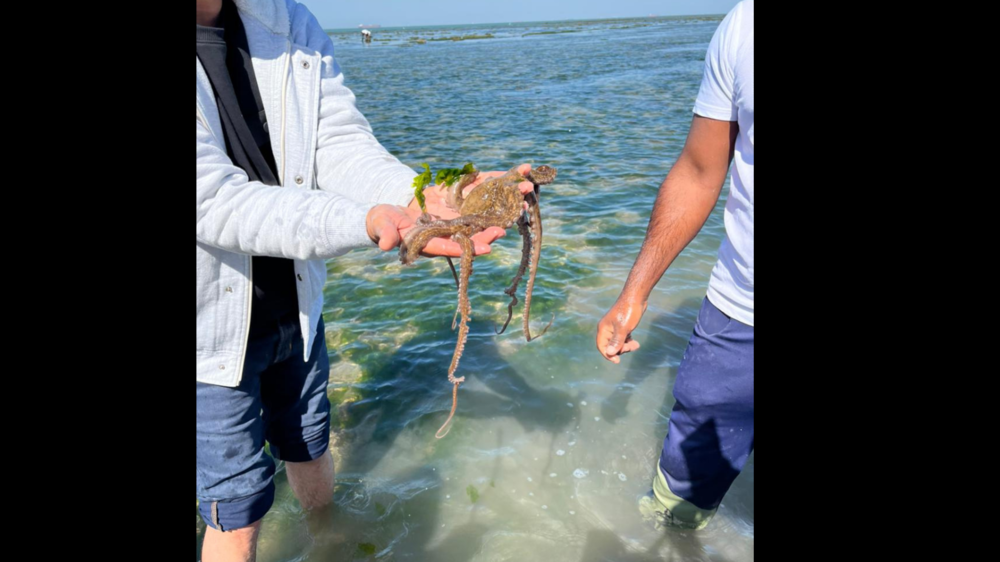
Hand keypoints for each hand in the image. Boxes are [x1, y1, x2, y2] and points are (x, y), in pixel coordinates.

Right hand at [395, 163, 536, 256]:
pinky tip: (516, 171)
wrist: (390, 212)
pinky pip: (482, 190)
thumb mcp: (381, 227)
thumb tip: (386, 244)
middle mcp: (451, 231)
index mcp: (434, 242)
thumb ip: (386, 234)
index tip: (489, 247)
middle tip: (516, 216)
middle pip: (477, 230)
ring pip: (487, 208)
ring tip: (526, 189)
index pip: (455, 247)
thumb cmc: (383, 223)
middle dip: (497, 223)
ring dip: (506, 199)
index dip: (471, 247)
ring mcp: (459, 215)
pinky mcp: (461, 200)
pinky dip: (498, 180)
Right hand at [596, 300, 645, 363]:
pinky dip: (629, 342)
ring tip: (636, 345)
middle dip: (621, 349)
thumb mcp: (623, 329)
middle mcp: (607, 329)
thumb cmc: (628, 311)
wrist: (636, 297)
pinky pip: (623, 339)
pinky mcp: (622, 326)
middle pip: (611, 346)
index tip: (617, 361)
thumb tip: (609, 353)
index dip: (608, 355)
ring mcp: (615, 328)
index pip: (601, 346)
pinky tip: (636, 343)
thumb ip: (616, 341)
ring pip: (618, 343)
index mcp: (603, 329)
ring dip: (626, 346)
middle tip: (631, 347)